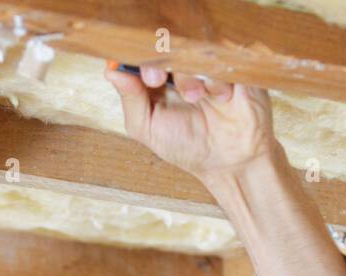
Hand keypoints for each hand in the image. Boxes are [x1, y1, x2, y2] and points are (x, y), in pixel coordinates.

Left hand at [104, 65, 275, 182]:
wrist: (231, 162)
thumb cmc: (188, 147)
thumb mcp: (149, 130)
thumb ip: (131, 101)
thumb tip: (111, 71)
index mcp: (157, 76)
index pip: (140, 52)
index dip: (135, 57)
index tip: (136, 74)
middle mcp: (181, 65)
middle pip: (163, 43)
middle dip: (155, 60)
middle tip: (156, 80)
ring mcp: (207, 62)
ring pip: (191, 49)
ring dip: (188, 75)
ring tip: (195, 98)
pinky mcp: (235, 63)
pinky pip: (221, 57)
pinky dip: (216, 78)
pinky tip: (221, 98)